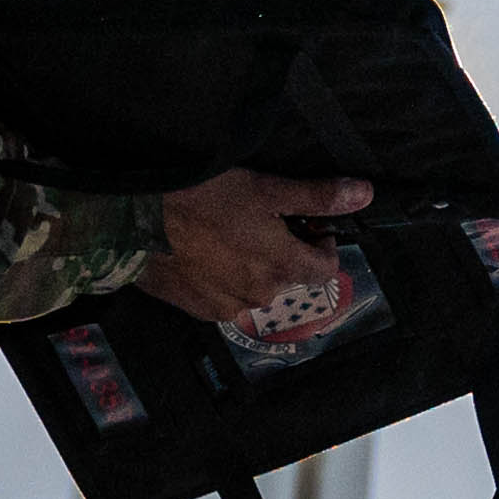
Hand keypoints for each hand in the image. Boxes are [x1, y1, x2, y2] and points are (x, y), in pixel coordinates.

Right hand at [137, 170, 369, 329]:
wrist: (135, 220)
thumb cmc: (201, 198)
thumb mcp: (265, 189)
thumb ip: (317, 196)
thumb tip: (364, 194)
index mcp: (281, 268)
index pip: (326, 269)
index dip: (323, 242)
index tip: (307, 222)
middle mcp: (259, 297)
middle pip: (289, 277)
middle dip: (285, 251)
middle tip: (262, 218)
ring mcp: (226, 307)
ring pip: (256, 288)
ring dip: (253, 266)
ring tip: (229, 233)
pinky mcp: (197, 309)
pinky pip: (225, 296)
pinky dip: (224, 277)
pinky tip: (206, 250)